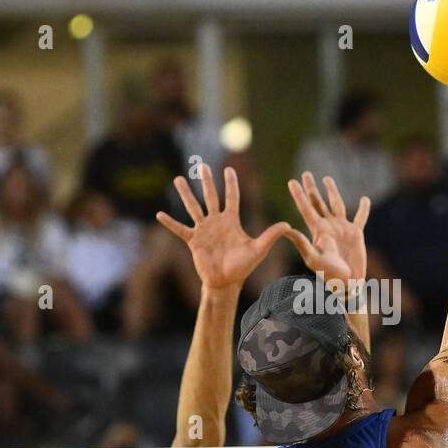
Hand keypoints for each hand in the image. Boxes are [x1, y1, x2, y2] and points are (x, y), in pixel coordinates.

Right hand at [156, 165, 288, 289]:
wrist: (227, 282)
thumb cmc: (243, 266)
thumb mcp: (259, 249)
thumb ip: (271, 235)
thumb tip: (288, 224)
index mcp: (231, 221)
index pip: (231, 197)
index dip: (231, 183)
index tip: (229, 168)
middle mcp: (216, 222)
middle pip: (210, 197)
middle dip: (207, 181)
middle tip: (202, 165)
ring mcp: (203, 230)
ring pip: (193, 208)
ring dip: (186, 194)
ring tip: (178, 179)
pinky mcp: (194, 241)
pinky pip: (180, 229)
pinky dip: (170, 223)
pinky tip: (159, 214)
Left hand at [283, 172, 369, 287]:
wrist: (347, 283)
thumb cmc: (328, 274)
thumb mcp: (313, 259)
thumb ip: (301, 244)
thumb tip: (286, 230)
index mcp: (317, 231)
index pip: (306, 209)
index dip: (299, 195)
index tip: (292, 182)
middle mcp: (328, 227)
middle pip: (318, 203)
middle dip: (311, 189)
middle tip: (305, 173)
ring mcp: (342, 229)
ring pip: (336, 205)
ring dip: (332, 192)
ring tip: (326, 178)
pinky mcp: (356, 234)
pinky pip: (360, 218)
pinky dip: (363, 209)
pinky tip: (365, 199)